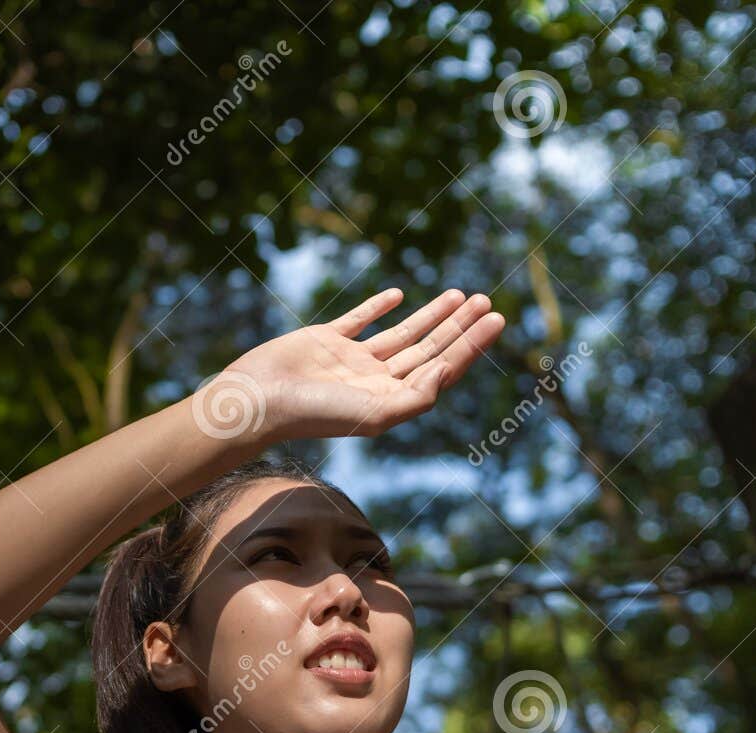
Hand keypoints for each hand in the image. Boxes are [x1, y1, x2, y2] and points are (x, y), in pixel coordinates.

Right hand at [212, 288, 504, 439]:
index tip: (495, 319)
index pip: (441, 368)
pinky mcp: (325, 340)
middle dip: (460, 326)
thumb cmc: (313, 414)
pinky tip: (399, 295)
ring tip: (460, 295)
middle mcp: (375, 381)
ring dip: (432, 315)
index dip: (470, 344)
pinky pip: (360, 320)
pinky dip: (379, 307)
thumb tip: (447, 372)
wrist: (260, 400)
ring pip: (403, 334)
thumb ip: (416, 397)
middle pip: (429, 349)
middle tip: (487, 302)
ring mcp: (350, 360)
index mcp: (390, 400)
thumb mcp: (374, 413)